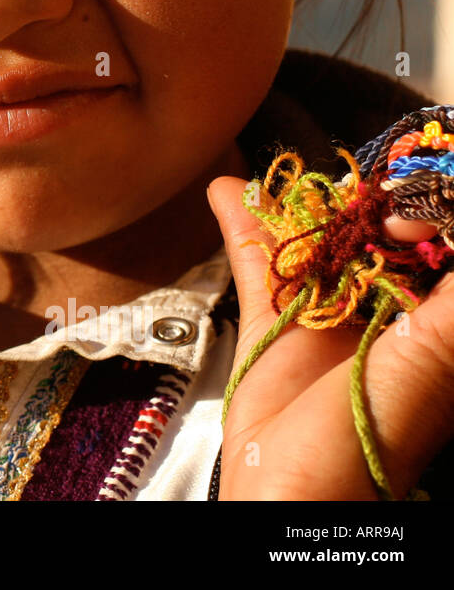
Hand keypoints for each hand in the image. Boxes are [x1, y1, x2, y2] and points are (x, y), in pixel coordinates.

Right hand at [206, 175, 453, 499]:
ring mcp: (329, 316)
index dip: (430, 212)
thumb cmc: (373, 437)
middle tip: (360, 190)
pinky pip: (261, 264)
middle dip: (368, 201)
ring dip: (299, 202)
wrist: (292, 493)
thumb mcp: (434, 357)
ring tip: (279, 169)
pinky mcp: (274, 325)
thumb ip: (451, 301)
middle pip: (378, 236)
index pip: (440, 247)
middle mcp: (389, 315)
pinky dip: (244, 226)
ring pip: (319, 242)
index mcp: (437, 325)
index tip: (406, 210)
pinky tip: (230, 191)